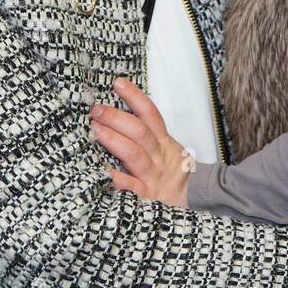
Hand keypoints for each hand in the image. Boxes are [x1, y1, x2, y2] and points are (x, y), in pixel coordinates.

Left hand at [90, 77, 192, 206]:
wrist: (192, 203)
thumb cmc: (172, 176)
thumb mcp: (167, 151)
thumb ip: (148, 136)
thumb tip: (117, 116)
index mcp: (163, 143)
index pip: (151, 114)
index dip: (135, 97)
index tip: (118, 83)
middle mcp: (158, 157)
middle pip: (139, 132)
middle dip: (116, 118)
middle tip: (96, 109)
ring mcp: (151, 176)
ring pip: (133, 153)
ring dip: (113, 139)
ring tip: (94, 129)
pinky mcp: (145, 196)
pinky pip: (128, 184)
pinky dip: (112, 176)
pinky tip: (96, 168)